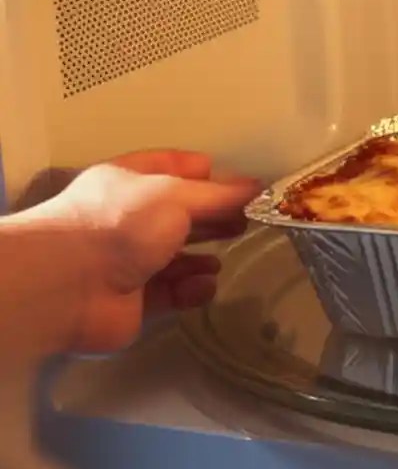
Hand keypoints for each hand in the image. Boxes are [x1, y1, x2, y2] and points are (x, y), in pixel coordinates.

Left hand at [24, 150, 259, 353]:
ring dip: (204, 257)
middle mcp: (128, 219)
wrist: (67, 286)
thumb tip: (259, 187)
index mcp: (129, 182)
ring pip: (177, 257)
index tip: (238, 182)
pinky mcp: (137, 300)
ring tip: (226, 256)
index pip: (171, 167)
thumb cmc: (119, 224)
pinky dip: (192, 289)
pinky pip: (174, 293)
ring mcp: (130, 261)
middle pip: (180, 215)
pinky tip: (205, 283)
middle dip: (213, 217)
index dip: (204, 171)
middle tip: (247, 220)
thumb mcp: (176, 195)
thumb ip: (220, 195)